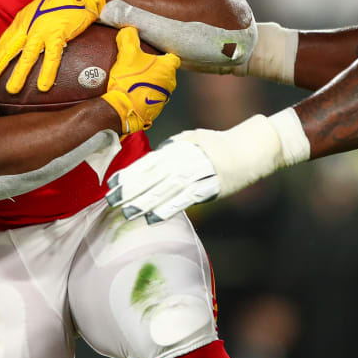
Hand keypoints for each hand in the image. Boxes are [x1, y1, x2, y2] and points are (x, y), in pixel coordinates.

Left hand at [0, 0, 106, 92]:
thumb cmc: (62, 1)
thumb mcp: (39, 11)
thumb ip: (31, 25)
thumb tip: (25, 41)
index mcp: (23, 19)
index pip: (4, 41)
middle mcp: (29, 24)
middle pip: (8, 49)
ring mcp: (43, 30)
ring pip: (27, 56)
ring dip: (18, 73)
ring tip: (12, 90)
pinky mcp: (58, 34)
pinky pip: (52, 57)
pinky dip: (47, 72)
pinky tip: (43, 85)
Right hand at [100, 26, 179, 135]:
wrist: (123, 109)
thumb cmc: (129, 80)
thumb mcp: (126, 53)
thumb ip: (128, 37)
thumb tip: (128, 30)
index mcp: (168, 68)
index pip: (172, 57)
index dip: (162, 54)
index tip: (152, 53)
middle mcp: (171, 83)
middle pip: (165, 71)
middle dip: (154, 68)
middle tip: (139, 65)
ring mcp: (164, 97)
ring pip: (159, 85)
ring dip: (150, 82)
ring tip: (134, 79)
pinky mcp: (156, 109)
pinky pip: (152, 97)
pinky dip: (145, 93)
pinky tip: (133, 92)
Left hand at [104, 135, 218, 222]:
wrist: (247, 149)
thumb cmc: (217, 144)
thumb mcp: (191, 139)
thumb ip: (170, 148)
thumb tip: (151, 159)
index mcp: (176, 148)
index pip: (146, 163)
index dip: (128, 174)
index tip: (111, 185)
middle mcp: (182, 160)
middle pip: (151, 177)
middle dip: (129, 190)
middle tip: (111, 202)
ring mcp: (195, 174)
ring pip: (164, 190)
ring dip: (144, 203)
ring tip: (127, 213)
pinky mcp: (208, 188)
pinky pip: (184, 200)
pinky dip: (167, 210)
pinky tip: (152, 219)